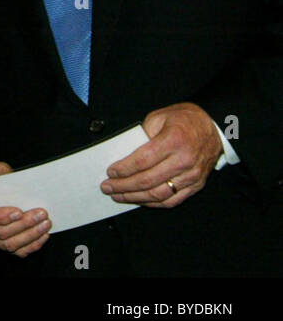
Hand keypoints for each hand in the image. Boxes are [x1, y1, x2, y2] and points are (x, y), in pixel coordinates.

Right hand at [0, 161, 50, 256]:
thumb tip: (13, 180)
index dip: (0, 216)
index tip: (19, 211)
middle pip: (0, 232)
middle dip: (23, 224)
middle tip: (41, 214)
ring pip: (9, 244)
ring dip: (30, 235)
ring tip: (45, 224)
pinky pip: (16, 251)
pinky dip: (31, 245)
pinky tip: (43, 235)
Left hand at [100, 103, 221, 207]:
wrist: (213, 127)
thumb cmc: (184, 120)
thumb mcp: (159, 117)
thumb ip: (141, 135)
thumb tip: (122, 154)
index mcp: (174, 140)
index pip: (142, 161)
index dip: (123, 169)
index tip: (110, 172)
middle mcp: (184, 160)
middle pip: (148, 180)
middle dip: (123, 186)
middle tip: (107, 187)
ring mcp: (192, 175)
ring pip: (159, 194)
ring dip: (135, 197)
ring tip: (119, 196)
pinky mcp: (196, 185)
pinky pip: (172, 200)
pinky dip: (153, 203)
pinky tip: (139, 200)